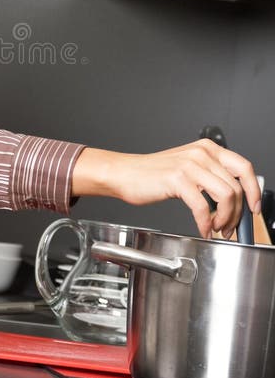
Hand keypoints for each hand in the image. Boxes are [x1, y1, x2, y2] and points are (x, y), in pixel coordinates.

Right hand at [72, 140, 260, 239]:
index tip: (254, 208)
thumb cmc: (153, 174)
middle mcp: (201, 153)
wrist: (124, 173)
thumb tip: (233, 200)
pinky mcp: (177, 179)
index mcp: (207, 148)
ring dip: (224, 220)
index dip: (254, 191)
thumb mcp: (188, 167)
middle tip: (229, 227)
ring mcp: (190, 165)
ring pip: (225, 197)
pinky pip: (204, 207)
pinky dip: (207, 223)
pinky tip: (203, 228)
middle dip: (237, 214)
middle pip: (236, 187)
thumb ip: (210, 176)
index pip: (244, 167)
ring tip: (216, 228)